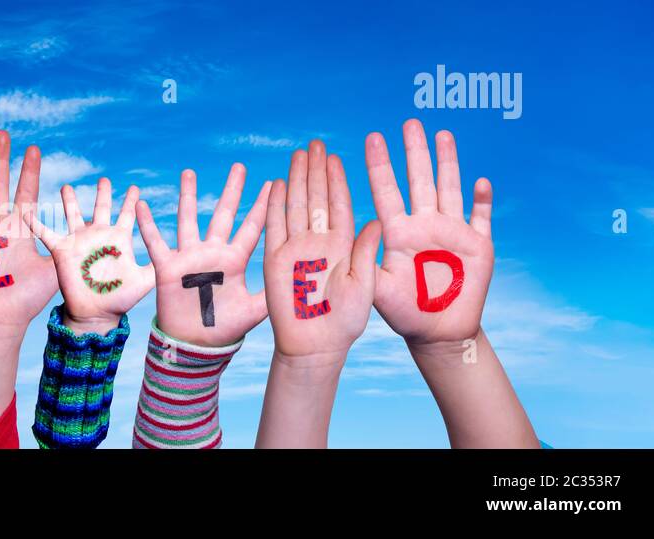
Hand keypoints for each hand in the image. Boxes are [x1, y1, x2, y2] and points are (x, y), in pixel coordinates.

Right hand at [24, 177, 153, 333]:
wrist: (95, 315)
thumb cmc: (120, 299)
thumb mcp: (144, 281)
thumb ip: (157, 264)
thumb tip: (176, 253)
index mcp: (119, 240)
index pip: (127, 215)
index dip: (130, 201)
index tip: (135, 187)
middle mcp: (99, 237)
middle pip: (101, 208)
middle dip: (102, 194)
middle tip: (104, 179)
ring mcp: (80, 242)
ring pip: (73, 215)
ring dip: (70, 201)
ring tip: (67, 186)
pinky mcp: (62, 251)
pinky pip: (47, 234)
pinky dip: (37, 224)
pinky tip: (27, 212)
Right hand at [137, 165, 270, 345]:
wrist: (194, 346)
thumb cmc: (225, 330)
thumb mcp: (255, 311)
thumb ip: (273, 294)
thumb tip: (301, 283)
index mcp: (235, 261)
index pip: (252, 228)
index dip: (262, 207)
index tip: (273, 184)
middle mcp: (213, 253)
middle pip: (224, 214)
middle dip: (232, 191)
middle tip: (240, 166)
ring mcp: (190, 258)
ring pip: (189, 219)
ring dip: (188, 196)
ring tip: (189, 172)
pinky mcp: (167, 268)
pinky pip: (155, 242)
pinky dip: (147, 224)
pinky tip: (141, 204)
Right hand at [263, 141, 380, 358]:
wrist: (314, 345)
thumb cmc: (344, 321)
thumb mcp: (364, 285)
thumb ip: (366, 253)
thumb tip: (379, 221)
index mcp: (343, 245)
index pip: (339, 205)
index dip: (337, 181)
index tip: (337, 158)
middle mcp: (319, 242)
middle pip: (316, 198)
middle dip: (316, 171)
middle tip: (316, 144)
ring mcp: (296, 249)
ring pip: (295, 206)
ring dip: (296, 180)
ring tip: (298, 155)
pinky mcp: (275, 260)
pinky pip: (273, 227)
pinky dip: (274, 205)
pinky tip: (276, 184)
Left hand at [367, 119, 492, 345]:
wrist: (437, 333)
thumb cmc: (403, 312)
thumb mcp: (375, 287)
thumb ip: (365, 260)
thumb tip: (357, 229)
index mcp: (397, 232)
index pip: (386, 192)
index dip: (380, 166)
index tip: (372, 138)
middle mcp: (424, 225)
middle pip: (419, 180)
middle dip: (414, 152)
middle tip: (409, 122)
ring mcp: (452, 232)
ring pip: (449, 189)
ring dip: (447, 162)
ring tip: (442, 134)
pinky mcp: (478, 245)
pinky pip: (482, 217)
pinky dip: (482, 201)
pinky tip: (481, 181)